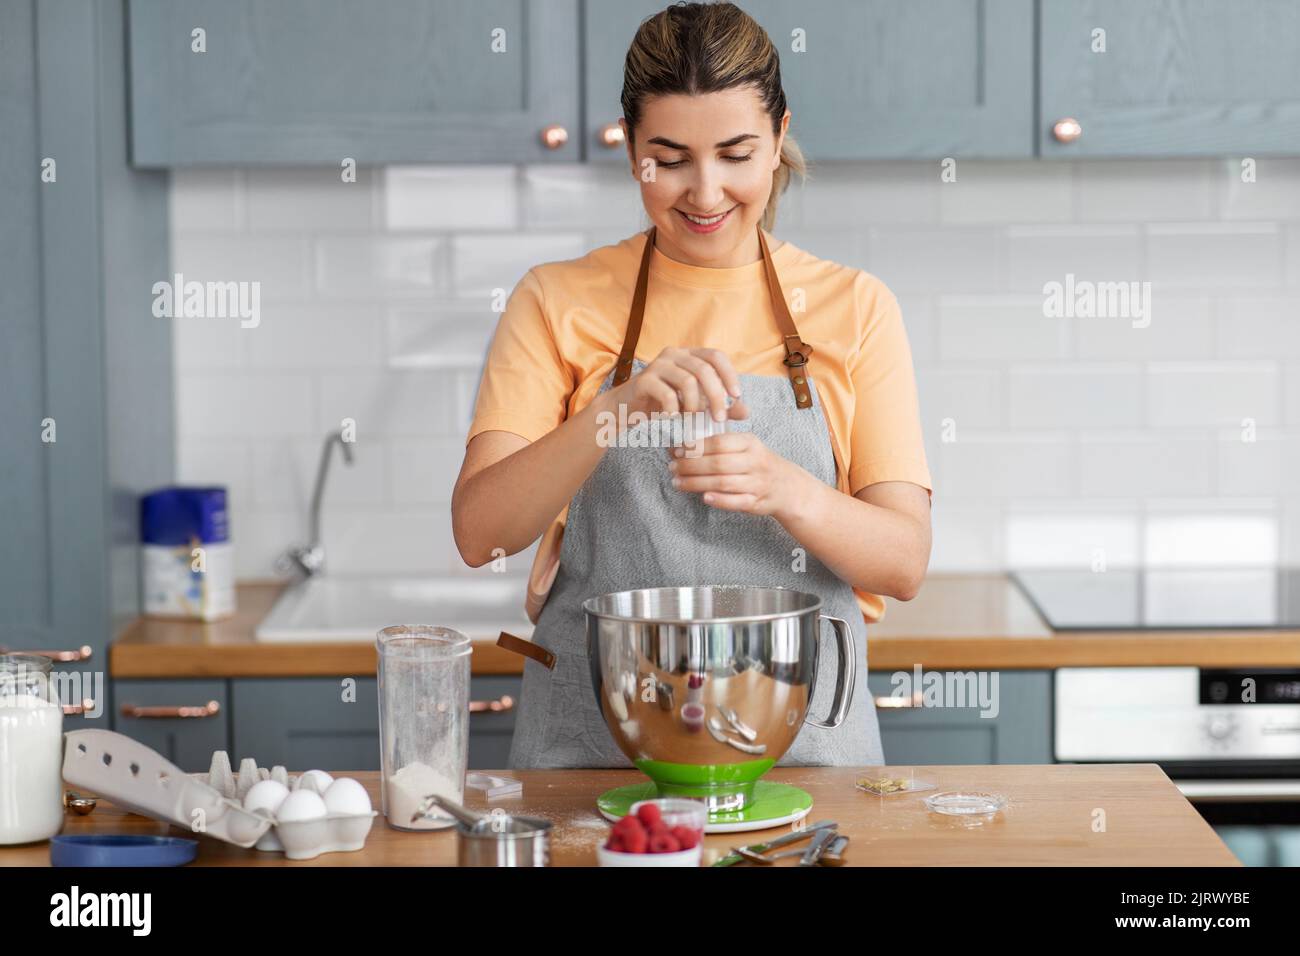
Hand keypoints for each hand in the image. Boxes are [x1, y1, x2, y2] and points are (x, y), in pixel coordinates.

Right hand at [608, 347, 748, 423]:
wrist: (627, 410)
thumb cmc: (664, 406)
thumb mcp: (695, 406)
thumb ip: (719, 406)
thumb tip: (746, 411)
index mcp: (689, 355)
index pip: (716, 356)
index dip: (729, 374)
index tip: (737, 396)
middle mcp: (674, 354)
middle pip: (704, 369)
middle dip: (716, 396)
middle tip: (720, 419)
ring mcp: (658, 364)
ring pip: (688, 380)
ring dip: (695, 405)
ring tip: (693, 420)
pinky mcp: (644, 380)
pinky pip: (667, 393)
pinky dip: (675, 409)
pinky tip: (673, 419)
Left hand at [666, 431, 814, 519]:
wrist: (788, 487)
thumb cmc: (758, 463)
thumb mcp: (747, 446)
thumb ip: (721, 444)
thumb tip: (684, 444)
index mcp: (750, 443)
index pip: (720, 442)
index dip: (696, 447)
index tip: (678, 451)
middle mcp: (755, 462)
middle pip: (718, 464)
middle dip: (691, 466)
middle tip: (673, 467)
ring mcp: (757, 483)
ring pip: (723, 483)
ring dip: (697, 483)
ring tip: (678, 482)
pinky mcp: (757, 502)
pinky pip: (736, 502)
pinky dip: (719, 500)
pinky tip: (703, 497)